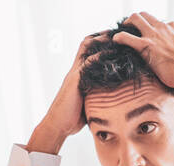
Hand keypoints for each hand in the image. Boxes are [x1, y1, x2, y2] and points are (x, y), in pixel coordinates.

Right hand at [29, 31, 110, 151]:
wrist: (57, 125)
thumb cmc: (72, 118)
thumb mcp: (87, 103)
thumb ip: (96, 96)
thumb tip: (112, 101)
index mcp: (78, 75)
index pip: (87, 52)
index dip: (99, 43)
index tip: (113, 39)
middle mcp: (75, 70)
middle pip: (86, 44)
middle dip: (101, 36)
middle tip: (116, 31)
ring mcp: (74, 74)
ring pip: (86, 49)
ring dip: (100, 40)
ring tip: (114, 36)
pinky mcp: (75, 81)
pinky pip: (86, 63)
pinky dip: (97, 56)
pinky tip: (108, 53)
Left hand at [111, 12, 173, 93]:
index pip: (159, 22)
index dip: (152, 27)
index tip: (149, 34)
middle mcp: (163, 27)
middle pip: (145, 15)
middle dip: (136, 20)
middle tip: (131, 28)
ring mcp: (154, 35)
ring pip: (135, 18)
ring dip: (127, 23)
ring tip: (122, 31)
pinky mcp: (146, 46)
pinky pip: (127, 37)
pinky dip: (119, 37)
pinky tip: (116, 40)